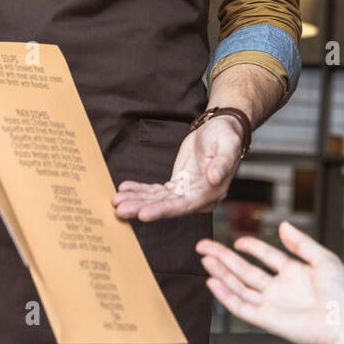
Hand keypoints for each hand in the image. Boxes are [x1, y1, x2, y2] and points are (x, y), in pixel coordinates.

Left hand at [111, 116, 242, 220]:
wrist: (220, 130)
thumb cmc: (226, 136)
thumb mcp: (227, 145)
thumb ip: (222, 163)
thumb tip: (214, 178)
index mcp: (211, 192)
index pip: (184, 206)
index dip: (163, 210)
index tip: (143, 213)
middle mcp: (198, 198)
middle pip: (167, 207)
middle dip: (142, 208)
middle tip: (120, 209)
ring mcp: (186, 193)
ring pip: (158, 201)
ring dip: (137, 201)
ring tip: (117, 201)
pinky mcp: (177, 186)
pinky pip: (156, 192)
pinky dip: (140, 190)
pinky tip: (125, 189)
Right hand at [197, 220, 343, 343]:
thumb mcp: (324, 259)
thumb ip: (301, 243)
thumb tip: (283, 224)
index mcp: (294, 273)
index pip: (266, 256)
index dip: (251, 246)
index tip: (237, 239)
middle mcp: (279, 288)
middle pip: (245, 270)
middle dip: (224, 258)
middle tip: (204, 246)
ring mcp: (272, 304)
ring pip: (239, 287)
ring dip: (221, 273)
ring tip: (205, 259)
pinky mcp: (267, 319)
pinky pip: (241, 307)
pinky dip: (225, 295)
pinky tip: (213, 282)